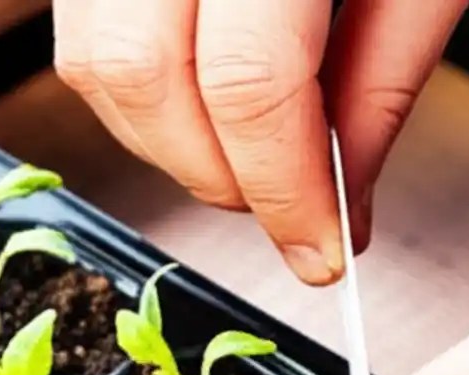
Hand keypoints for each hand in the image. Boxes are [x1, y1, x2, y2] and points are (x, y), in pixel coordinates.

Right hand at [52, 1, 468, 284]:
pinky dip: (142, 91)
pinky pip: (84, 32)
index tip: (319, 249)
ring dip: (169, 141)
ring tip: (247, 150)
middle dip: (214, 175)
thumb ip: (384, 81)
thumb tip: (338, 196)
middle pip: (141, 77)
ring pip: (93, 62)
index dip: (280, 189)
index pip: (246, 80)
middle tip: (283, 205)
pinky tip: (202, 97)